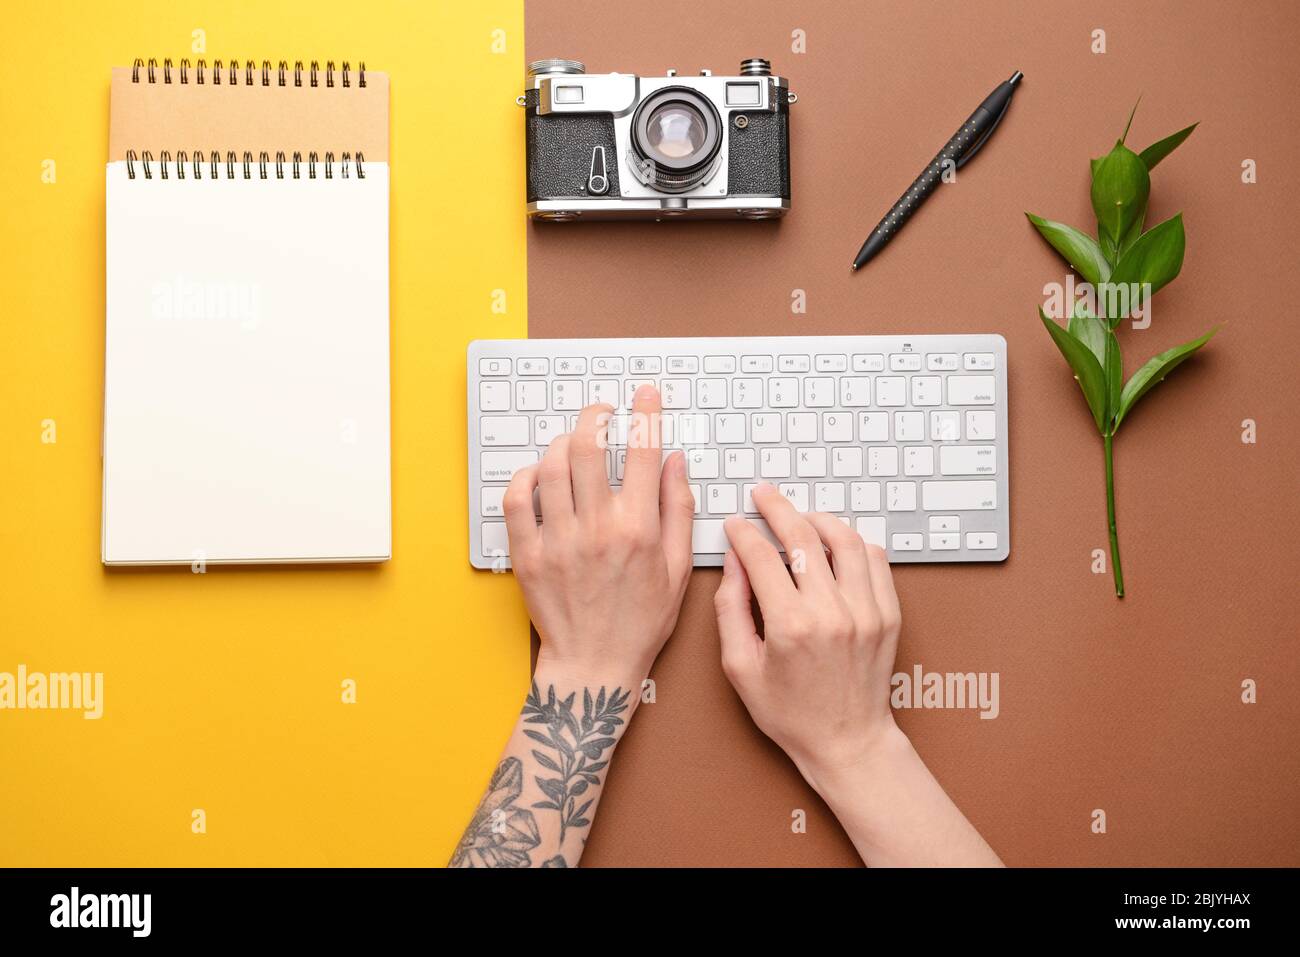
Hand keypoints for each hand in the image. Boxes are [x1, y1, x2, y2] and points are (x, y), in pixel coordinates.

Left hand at [503, 385, 694, 683]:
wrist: (594, 664)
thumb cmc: (640, 621)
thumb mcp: (678, 568)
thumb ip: (678, 509)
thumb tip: (675, 461)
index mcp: (638, 529)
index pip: (643, 452)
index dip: (647, 414)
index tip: (646, 396)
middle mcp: (596, 529)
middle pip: (589, 446)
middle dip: (597, 416)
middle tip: (603, 413)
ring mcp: (558, 540)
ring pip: (552, 465)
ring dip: (564, 443)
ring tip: (574, 444)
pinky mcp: (528, 554)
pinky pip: (517, 499)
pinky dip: (527, 477)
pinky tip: (541, 476)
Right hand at [713, 483, 903, 790]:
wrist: (847, 742)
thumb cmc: (790, 712)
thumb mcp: (740, 667)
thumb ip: (731, 608)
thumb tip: (734, 561)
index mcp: (790, 626)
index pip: (761, 556)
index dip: (743, 533)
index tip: (734, 524)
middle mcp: (832, 612)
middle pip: (802, 536)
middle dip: (777, 508)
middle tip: (763, 496)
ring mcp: (866, 611)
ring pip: (845, 539)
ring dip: (818, 519)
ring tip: (800, 517)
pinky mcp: (888, 615)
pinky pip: (876, 560)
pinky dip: (854, 542)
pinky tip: (834, 543)